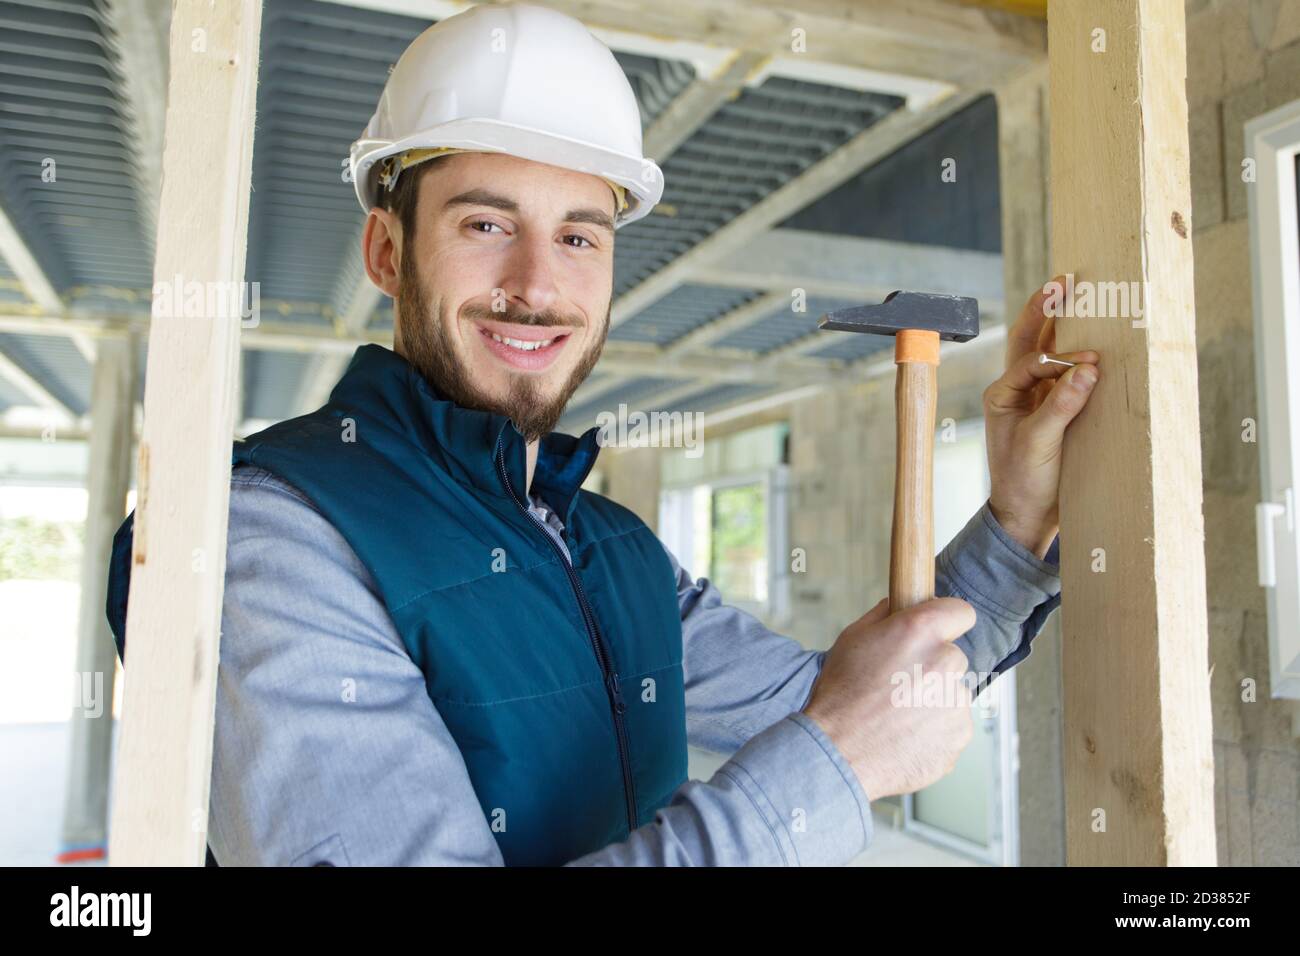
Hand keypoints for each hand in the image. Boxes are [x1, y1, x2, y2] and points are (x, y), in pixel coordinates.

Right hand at [803, 596, 976, 800]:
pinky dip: (935, 730)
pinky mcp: (960, 734)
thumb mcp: (851, 640)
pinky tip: (905, 734)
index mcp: (921, 631)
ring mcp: (957, 701)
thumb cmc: (839, 696)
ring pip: (952, 693)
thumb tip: (897, 606)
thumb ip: (882, 616)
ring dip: (933, 700)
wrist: (838, 753)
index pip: (961, 611)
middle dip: (932, 666)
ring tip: (897, 715)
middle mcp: (946, 661)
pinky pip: (953, 724)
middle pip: (953, 656)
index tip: (936, 632)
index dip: (947, 621)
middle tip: (899, 684)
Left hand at [983, 274, 1099, 556]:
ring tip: (1081, 299)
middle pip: (1031, 341)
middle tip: (1065, 280)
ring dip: (1064, 328)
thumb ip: (1061, 406)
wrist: (1029, 517)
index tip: (1092, 361)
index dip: (1060, 358)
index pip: (1031, 362)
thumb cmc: (1024, 481)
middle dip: (1046, 309)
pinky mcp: (1057, 411)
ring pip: (1049, 354)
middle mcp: (1017, 391)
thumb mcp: (1040, 443)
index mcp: (1002, 395)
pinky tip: (1096, 342)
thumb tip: (1087, 368)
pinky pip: (1068, 378)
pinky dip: (1080, 359)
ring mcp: (1036, 399)